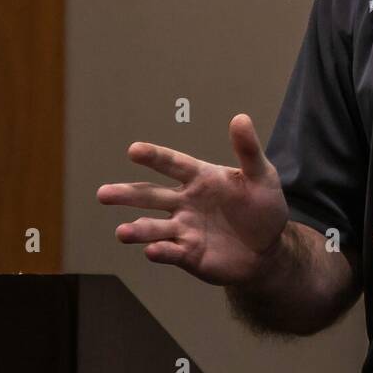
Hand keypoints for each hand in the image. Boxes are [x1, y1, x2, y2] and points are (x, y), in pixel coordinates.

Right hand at [96, 114, 288, 285]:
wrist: (269, 250)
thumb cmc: (264, 206)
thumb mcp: (262, 176)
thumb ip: (248, 150)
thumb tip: (240, 118)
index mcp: (200, 178)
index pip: (172, 164)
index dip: (154, 157)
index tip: (133, 150)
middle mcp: (185, 202)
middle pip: (151, 195)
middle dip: (127, 194)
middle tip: (103, 194)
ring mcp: (184, 229)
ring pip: (154, 227)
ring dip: (138, 230)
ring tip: (121, 233)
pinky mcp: (188, 254)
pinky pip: (171, 252)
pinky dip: (161, 251)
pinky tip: (152, 250)